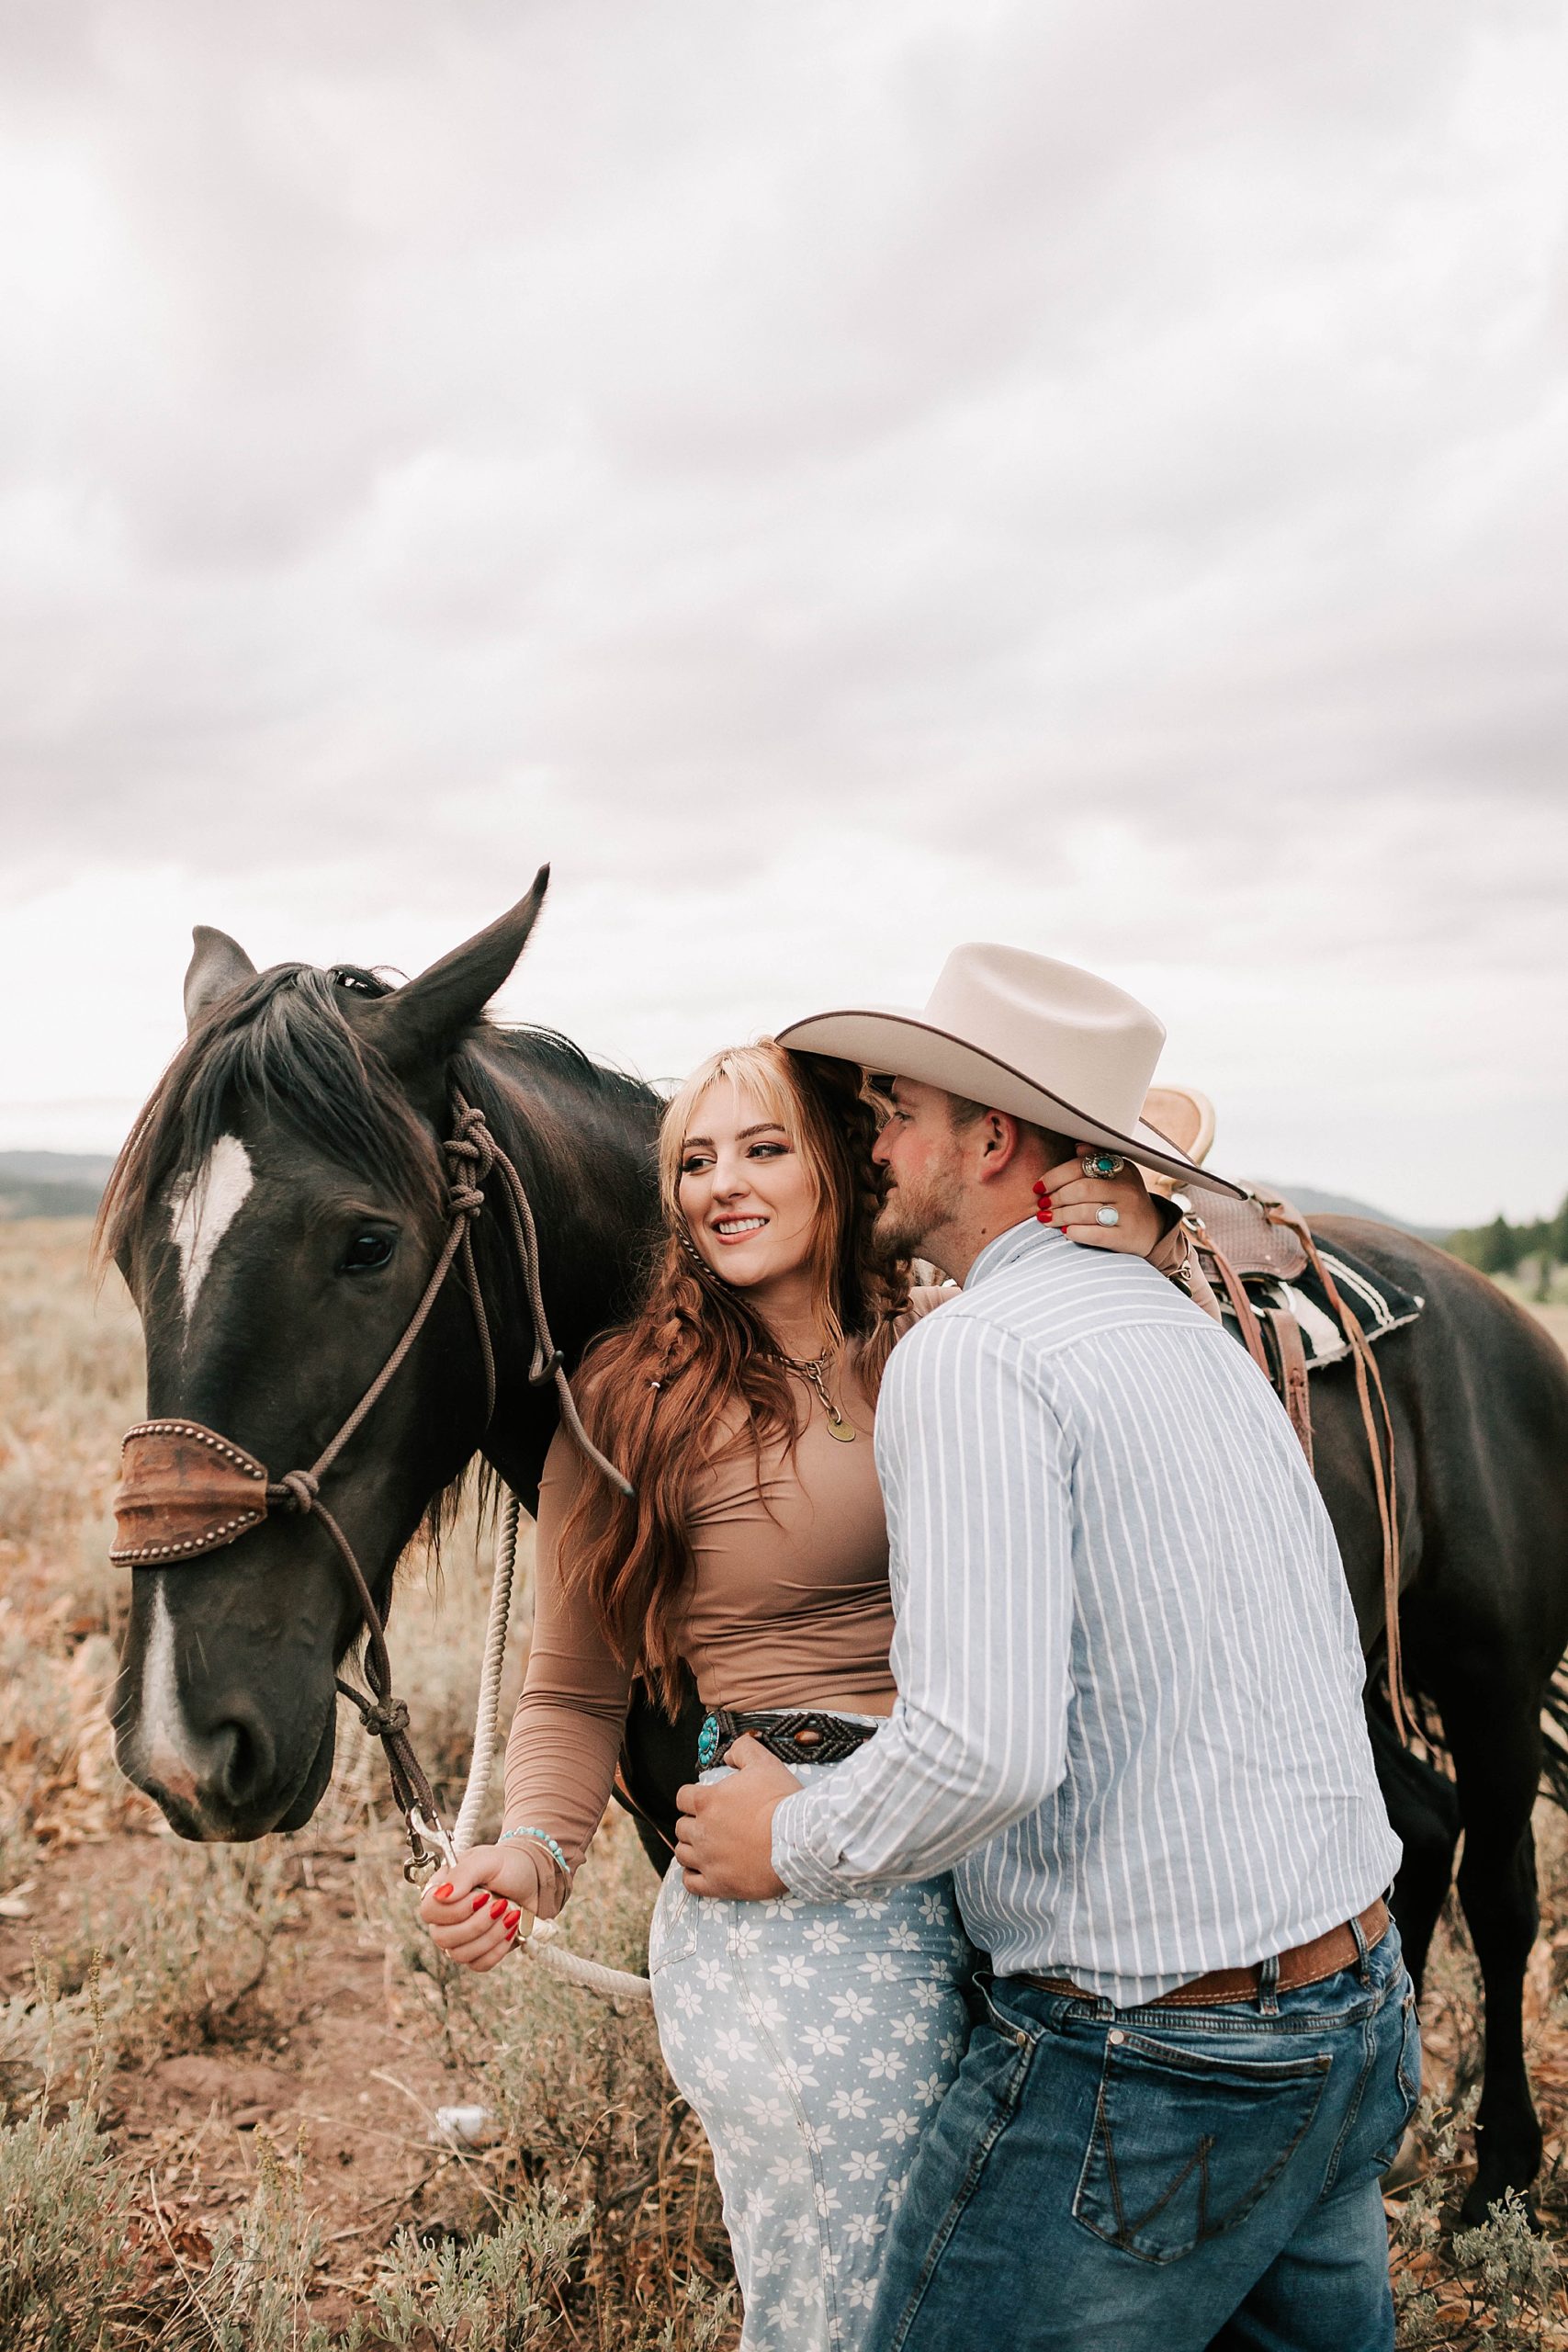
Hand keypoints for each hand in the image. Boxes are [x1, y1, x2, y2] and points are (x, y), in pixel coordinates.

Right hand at [416, 1838, 563, 1972]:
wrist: (534, 1882)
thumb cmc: (508, 1866)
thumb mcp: (488, 1860)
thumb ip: (463, 1873)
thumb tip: (441, 1895)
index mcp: (441, 1891)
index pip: (429, 1911)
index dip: (455, 1910)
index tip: (482, 1896)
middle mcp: (446, 1917)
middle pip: (442, 1937)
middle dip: (477, 1924)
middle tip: (500, 1904)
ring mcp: (460, 1937)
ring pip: (460, 1954)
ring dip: (490, 1935)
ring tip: (510, 1914)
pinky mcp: (478, 1952)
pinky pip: (478, 1964)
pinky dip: (498, 1949)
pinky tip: (510, 1930)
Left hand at [675, 1737, 798, 1899]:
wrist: (797, 1840)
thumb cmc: (781, 1802)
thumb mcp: (764, 1763)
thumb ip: (742, 1750)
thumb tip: (728, 1755)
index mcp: (707, 1802)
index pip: (682, 1797)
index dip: (692, 1798)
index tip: (705, 1802)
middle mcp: (702, 1831)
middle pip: (681, 1827)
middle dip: (693, 1824)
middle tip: (711, 1825)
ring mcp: (708, 1860)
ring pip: (682, 1854)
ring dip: (691, 1849)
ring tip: (707, 1847)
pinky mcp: (718, 1884)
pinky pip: (690, 1883)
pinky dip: (693, 1877)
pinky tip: (703, 1871)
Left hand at [1040, 1147, 1162, 1257]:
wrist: (1154, 1230)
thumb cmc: (1124, 1200)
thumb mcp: (1117, 1175)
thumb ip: (1096, 1159)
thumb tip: (1078, 1146)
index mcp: (1121, 1169)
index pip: (1081, 1166)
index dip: (1055, 1176)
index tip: (1039, 1186)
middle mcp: (1127, 1189)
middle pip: (1081, 1189)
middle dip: (1056, 1198)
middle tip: (1043, 1205)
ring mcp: (1128, 1214)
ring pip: (1084, 1212)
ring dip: (1059, 1216)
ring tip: (1047, 1219)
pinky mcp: (1126, 1237)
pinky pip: (1094, 1234)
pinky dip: (1074, 1232)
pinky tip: (1065, 1232)